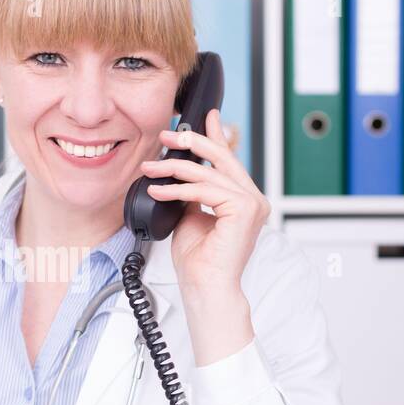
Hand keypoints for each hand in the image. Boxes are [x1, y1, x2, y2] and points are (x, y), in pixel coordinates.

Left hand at [140, 108, 270, 363]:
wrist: (204, 288)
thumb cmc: (198, 262)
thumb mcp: (190, 216)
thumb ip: (191, 193)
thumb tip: (179, 172)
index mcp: (243, 200)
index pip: (229, 161)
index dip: (216, 135)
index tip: (204, 116)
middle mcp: (253, 200)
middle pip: (223, 158)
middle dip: (192, 142)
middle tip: (166, 136)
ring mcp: (252, 204)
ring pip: (209, 173)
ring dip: (174, 169)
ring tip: (150, 170)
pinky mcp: (244, 211)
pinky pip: (205, 190)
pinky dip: (178, 189)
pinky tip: (159, 191)